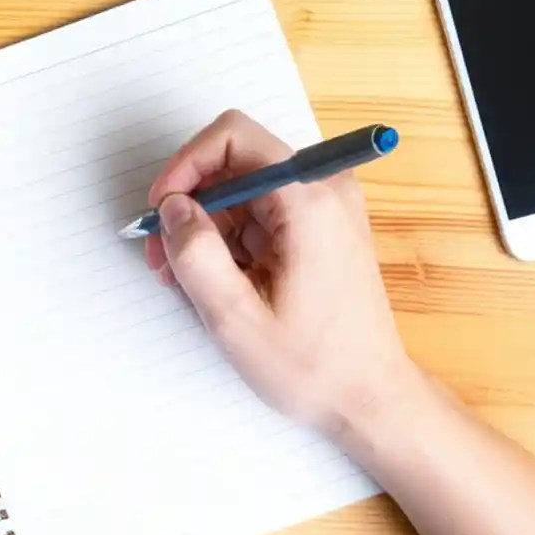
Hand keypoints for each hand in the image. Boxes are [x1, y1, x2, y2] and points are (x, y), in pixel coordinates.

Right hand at [146, 110, 414, 435]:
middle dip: (189, 202)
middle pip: (235, 163)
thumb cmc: (316, 366)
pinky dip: (229, 239)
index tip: (162, 207)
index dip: (185, 165)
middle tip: (163, 254)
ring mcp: (326, 207)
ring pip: (242, 190)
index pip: (234, 137)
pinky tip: (215, 281)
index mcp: (310, 201)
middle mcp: (324, 190)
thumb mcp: (236, 318)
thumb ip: (195, 254)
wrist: (371, 398)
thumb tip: (173, 208)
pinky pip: (260, 213)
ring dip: (205, 226)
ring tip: (185, 278)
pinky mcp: (320, 227)